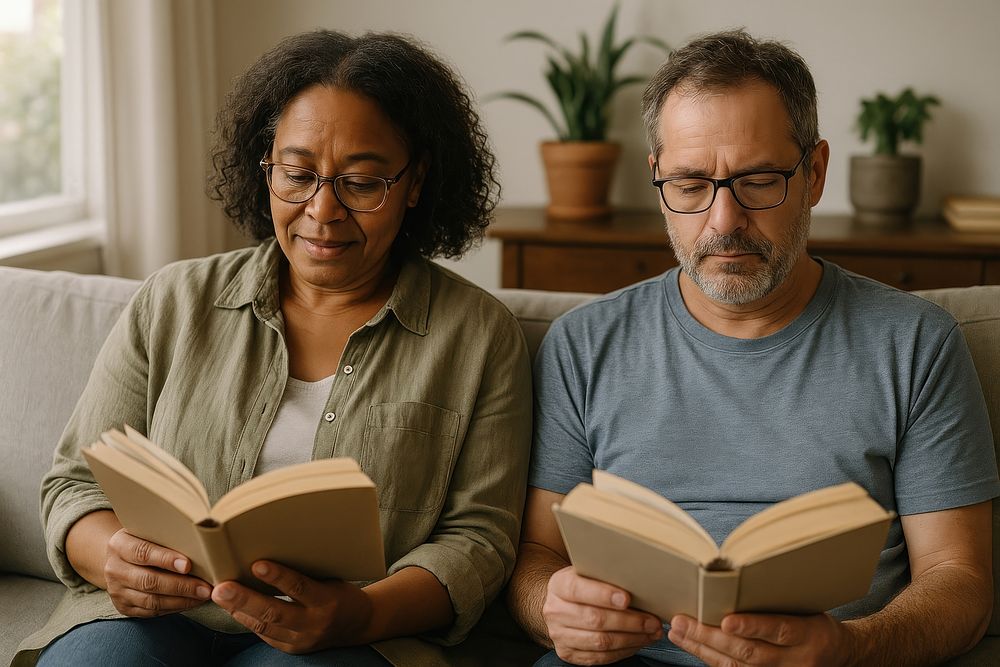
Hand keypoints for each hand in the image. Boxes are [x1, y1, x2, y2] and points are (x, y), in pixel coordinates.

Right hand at [104, 528, 211, 615]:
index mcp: (119, 544)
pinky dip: (174, 608)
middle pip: (148, 581)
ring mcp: (117, 590)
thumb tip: (202, 543)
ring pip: (151, 600)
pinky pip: (151, 611)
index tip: (188, 565)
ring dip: (181, 600)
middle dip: (181, 586)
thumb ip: (167, 535)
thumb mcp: (149, 531)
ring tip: (203, 596)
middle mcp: (114, 569)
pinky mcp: (124, 607)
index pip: (142, 552)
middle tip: (205, 588)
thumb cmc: (145, 541)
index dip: (166, 559)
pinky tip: (191, 602)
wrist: (120, 558)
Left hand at [212, 560, 372, 653]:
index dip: (278, 576)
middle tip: (222, 587)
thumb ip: (305, 572)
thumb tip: (270, 552)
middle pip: (275, 612)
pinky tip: (234, 609)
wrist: (356, 624)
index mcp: (327, 600)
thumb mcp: (330, 578)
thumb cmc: (340, 591)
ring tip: (221, 596)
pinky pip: (266, 635)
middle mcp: (314, 623)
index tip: (256, 564)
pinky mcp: (293, 649)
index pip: (300, 587)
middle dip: (245, 599)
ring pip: (265, 626)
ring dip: (239, 610)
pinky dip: (248, 621)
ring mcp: (302, 640)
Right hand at [543, 566, 662, 664]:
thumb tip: (639, 580)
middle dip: (629, 621)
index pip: (578, 589)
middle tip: (652, 621)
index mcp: (559, 585)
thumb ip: (605, 575)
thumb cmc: (583, 585)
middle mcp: (555, 611)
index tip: (626, 598)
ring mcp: (559, 634)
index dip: (603, 594)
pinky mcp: (567, 653)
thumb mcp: (587, 572)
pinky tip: (637, 642)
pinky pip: (599, 657)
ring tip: (650, 633)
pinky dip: (623, 651)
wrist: (561, 605)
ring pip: (600, 642)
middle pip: (594, 619)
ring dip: (631, 639)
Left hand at [668, 612, 852, 665]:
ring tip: (679, 632)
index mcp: (810, 634)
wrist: (842, 654)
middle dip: (711, 637)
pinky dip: (712, 660)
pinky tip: (694, 646)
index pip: (779, 630)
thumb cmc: (817, 622)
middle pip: (750, 652)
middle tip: (682, 621)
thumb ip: (776, 602)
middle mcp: (797, 660)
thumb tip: (732, 581)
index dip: (752, 626)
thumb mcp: (807, 607)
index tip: (726, 620)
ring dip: (703, 649)